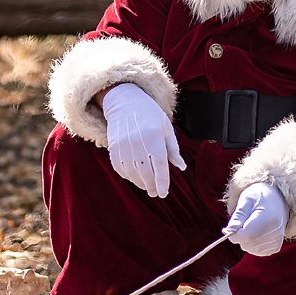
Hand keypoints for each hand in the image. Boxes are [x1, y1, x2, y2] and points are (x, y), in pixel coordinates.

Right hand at [101, 84, 186, 198]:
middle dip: (151, 186)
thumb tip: (182, 167)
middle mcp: (139, 142)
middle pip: (145, 172)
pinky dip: (127, 175)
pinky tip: (133, 178)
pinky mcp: (113, 146)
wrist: (124, 101)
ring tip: (146, 187)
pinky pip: (119, 167)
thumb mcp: (166, 127)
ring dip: (139, 183)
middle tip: (155, 193)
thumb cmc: (150, 114)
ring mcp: (124, 144)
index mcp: (154, 137)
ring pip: (132, 172)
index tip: (163, 193)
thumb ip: (173, 149)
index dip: (162, 182)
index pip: (160, 166)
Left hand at [224, 182, 289, 255]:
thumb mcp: (246, 200)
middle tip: (241, 224)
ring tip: (249, 227)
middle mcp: (276, 231)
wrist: (277, 199)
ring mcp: (277, 240)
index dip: (234, 234)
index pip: (246, 235)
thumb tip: (228, 232)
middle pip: (248, 244)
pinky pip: (258, 252)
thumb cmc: (259, 197)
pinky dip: (252, 245)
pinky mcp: (276, 246)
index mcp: (268, 218)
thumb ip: (238, 217)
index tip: (229, 228)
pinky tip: (254, 234)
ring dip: (245, 241)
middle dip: (239, 237)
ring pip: (251, 250)